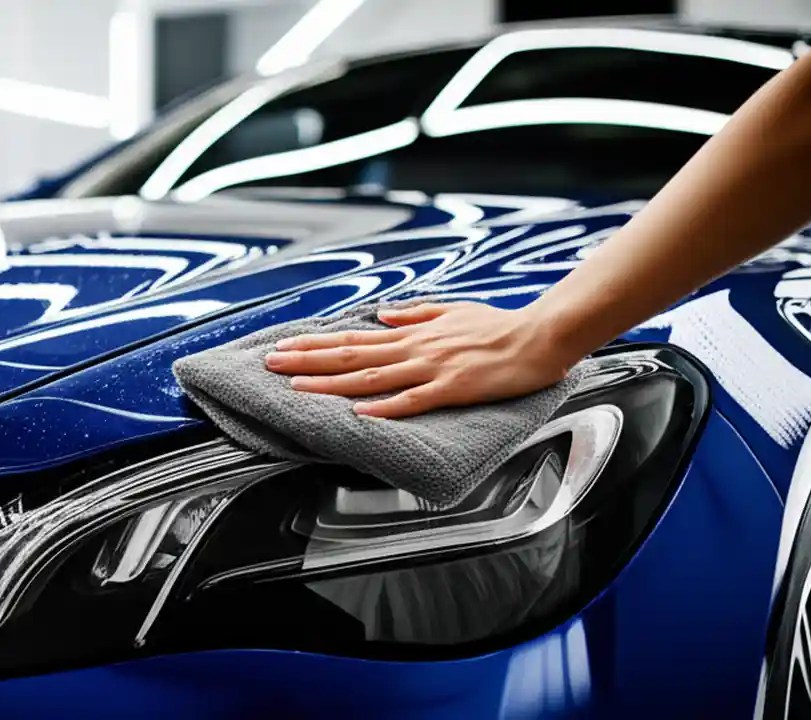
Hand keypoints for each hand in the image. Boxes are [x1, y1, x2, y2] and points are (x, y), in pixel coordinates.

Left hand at [263, 302, 574, 418]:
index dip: (315, 343)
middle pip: (351, 355)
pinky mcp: (454, 388)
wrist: (540, 336)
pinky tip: (359, 412)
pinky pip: (413, 400)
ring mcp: (433, 368)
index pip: (354, 338)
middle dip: (307, 361)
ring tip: (297, 387)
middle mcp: (415, 348)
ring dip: (332, 382)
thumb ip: (415, 314)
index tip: (284, 346)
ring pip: (372, 377)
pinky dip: (385, 406)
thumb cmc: (499, 326)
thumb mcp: (452, 310)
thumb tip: (382, 315)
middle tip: (270, 364)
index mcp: (413, 333)